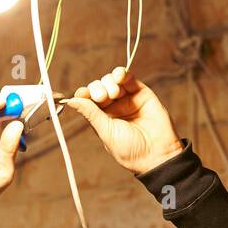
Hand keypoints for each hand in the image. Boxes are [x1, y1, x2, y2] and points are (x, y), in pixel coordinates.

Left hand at [63, 67, 183, 175]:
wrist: (156, 154)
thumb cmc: (130, 150)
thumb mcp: (106, 131)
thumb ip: (91, 113)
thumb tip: (71, 101)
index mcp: (102, 118)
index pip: (88, 100)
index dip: (84, 93)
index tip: (82, 93)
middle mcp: (114, 108)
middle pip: (99, 88)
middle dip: (97, 88)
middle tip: (102, 97)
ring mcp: (127, 99)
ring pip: (112, 81)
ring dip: (109, 82)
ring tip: (114, 93)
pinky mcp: (141, 93)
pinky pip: (129, 78)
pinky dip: (121, 73)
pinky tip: (119, 76)